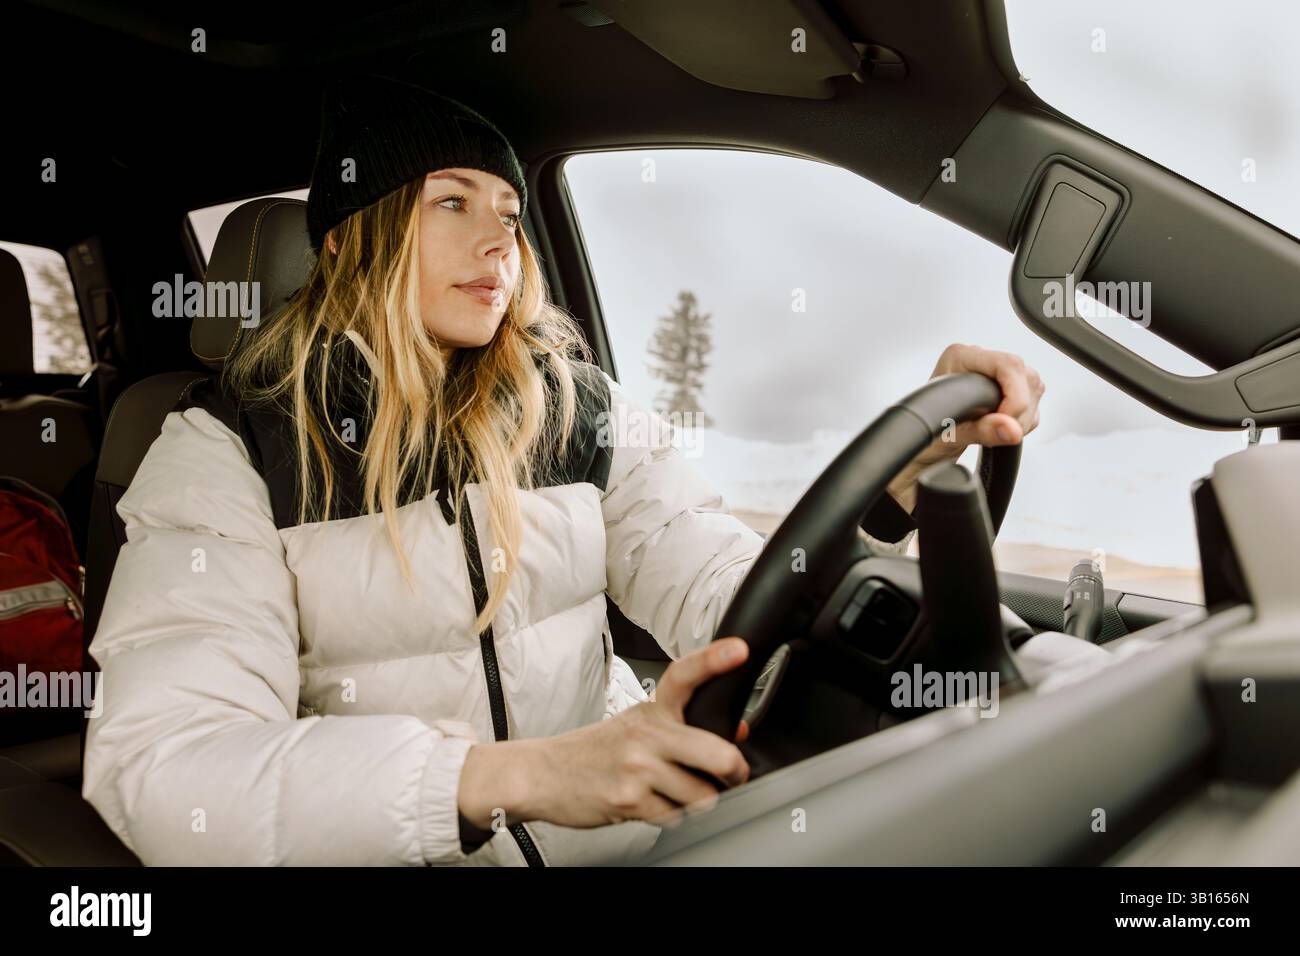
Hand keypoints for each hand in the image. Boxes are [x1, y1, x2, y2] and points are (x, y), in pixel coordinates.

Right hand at [462, 637, 752, 831]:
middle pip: (717, 753)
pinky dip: (670, 816)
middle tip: (734, 775)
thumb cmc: (595, 751)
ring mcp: (638, 768)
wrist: (543, 773)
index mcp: (651, 711)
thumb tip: (737, 732)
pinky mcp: (629, 800)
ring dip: (696, 802)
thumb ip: (683, 728)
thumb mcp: (637, 727)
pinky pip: (674, 817)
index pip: (685, 676)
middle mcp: (646, 735)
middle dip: (734, 772)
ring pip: (701, 796)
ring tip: (673, 793)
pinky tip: (650, 804)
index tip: (738, 650)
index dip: (714, 661)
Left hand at [888, 343, 1045, 510]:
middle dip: (1019, 411)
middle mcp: (981, 359)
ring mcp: (997, 373)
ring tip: (994, 431)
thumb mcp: (952, 434)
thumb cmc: (931, 432)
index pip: (1008, 365)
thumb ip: (982, 430)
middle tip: (999, 432)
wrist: (929, 444)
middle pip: (1026, 376)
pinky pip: (1034, 402)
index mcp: (961, 357)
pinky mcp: (1009, 388)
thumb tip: (1011, 429)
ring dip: (1023, 418)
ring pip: (1034, 389)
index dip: (1014, 396)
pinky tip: (1001, 428)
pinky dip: (1024, 422)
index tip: (1005, 422)